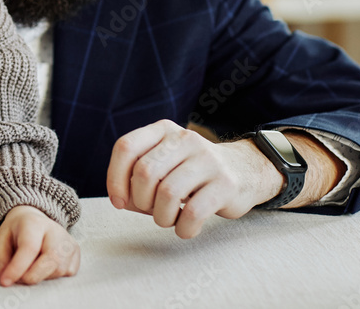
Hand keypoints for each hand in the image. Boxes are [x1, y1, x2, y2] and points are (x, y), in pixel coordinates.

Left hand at [0, 205, 79, 285]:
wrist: (35, 221)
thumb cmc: (17, 232)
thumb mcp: (1, 240)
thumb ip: (0, 259)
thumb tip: (5, 279)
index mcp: (34, 223)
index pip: (29, 247)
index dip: (17, 267)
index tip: (5, 281)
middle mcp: (56, 230)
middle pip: (51, 260)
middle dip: (32, 276)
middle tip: (19, 278)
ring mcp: (69, 241)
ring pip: (58, 270)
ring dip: (41, 276)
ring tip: (32, 264)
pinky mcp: (76, 253)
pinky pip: (66, 274)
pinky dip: (52, 275)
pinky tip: (44, 264)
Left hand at [106, 120, 281, 238]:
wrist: (244, 171)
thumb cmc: (190, 174)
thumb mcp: (163, 166)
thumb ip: (136, 180)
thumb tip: (120, 200)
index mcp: (163, 130)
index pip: (126, 147)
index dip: (115, 178)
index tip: (118, 201)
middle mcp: (184, 139)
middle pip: (144, 172)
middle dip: (140, 200)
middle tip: (151, 210)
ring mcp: (207, 160)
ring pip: (167, 193)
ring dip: (161, 217)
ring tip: (168, 219)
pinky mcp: (226, 183)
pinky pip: (194, 212)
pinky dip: (183, 228)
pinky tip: (186, 228)